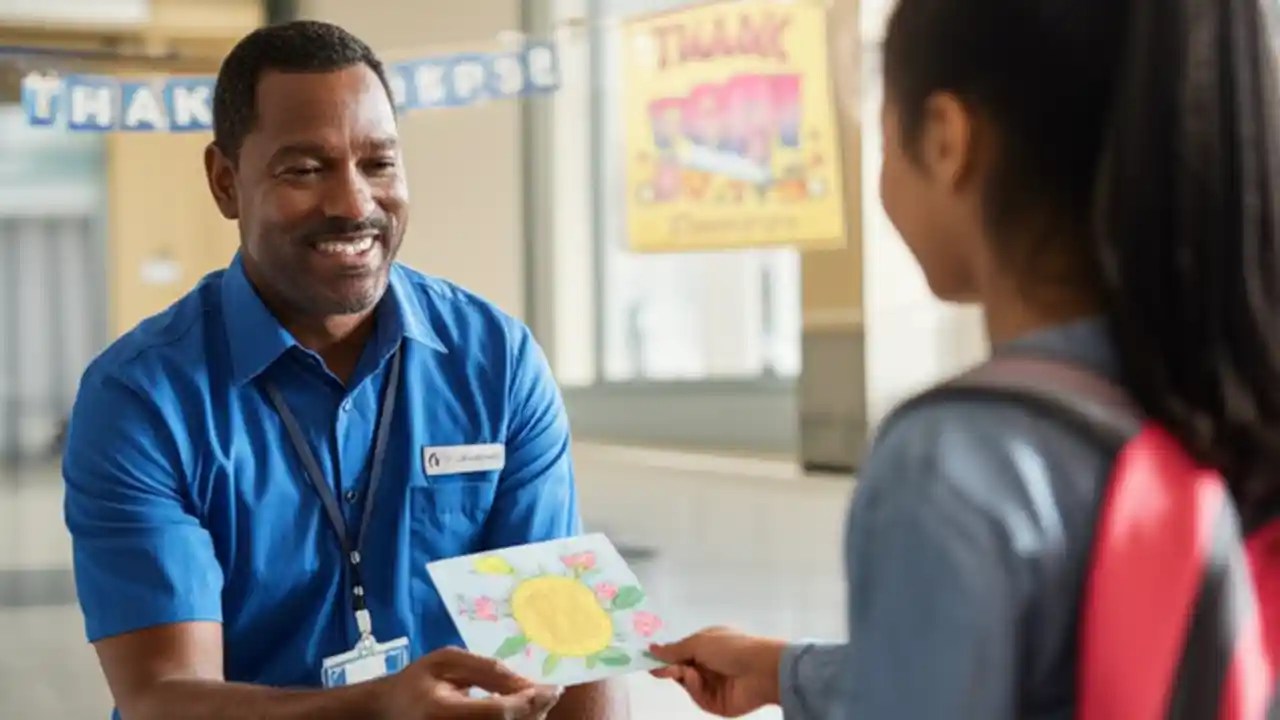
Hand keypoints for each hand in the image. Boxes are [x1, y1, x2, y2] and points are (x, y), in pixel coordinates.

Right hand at [377, 646, 561, 719]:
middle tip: (546, 693)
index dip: (531, 702)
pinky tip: (515, 713)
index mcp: (444, 712)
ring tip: (531, 701)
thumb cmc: (417, 681)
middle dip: (534, 711)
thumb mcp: (447, 661)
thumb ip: (487, 670)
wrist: (387, 712)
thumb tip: (527, 683)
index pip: (499, 713)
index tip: (554, 688)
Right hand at [648, 627, 785, 717]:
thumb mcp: (699, 641)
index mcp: (708, 645)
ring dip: (682, 676)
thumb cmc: (731, 648)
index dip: (666, 655)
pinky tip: (697, 679)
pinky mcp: (716, 703)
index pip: (681, 652)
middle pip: (681, 670)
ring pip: (686, 684)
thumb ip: (675, 649)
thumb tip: (652, 648)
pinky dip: (694, 688)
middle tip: (657, 669)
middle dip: (670, 668)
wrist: (760, 670)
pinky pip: (697, 697)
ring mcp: (713, 685)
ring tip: (684, 671)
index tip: (648, 658)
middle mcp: (710, 665)